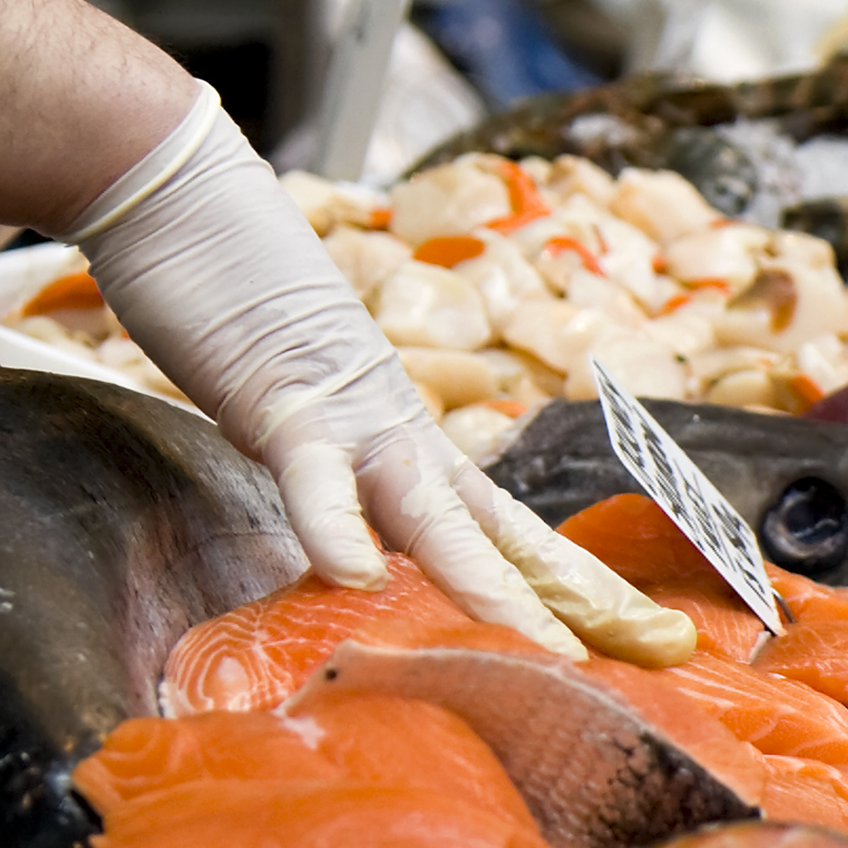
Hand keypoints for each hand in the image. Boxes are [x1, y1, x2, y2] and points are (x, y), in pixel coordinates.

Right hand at [66, 86, 695, 665]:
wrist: (185, 199)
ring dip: (488, 582)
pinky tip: (355, 573)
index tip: (654, 639)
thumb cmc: (236, 302)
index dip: (580, 585)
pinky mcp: (279, 402)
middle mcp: (400, 434)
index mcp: (409, 443)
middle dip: (582, 595)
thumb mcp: (301, 412)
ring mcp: (348, 418)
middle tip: (661, 648)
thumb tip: (356, 549)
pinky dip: (333, 523)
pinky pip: (312, 474)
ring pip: (433, 513)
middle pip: (506, 530)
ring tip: (542, 645)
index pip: (512, 530)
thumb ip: (337, 474)